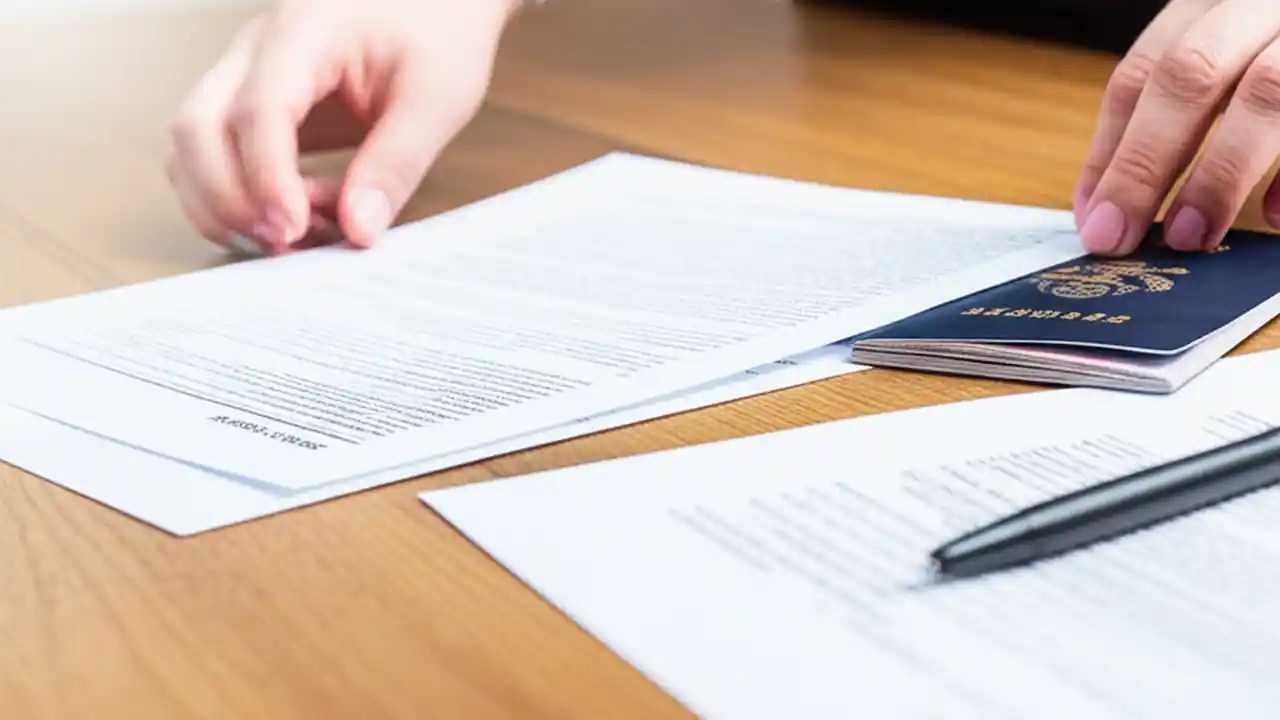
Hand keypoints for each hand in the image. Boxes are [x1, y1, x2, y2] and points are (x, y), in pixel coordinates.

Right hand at [167, 0, 521, 254]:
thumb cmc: (439, 29)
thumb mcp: (438, 97)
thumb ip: (397, 163)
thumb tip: (358, 230)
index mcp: (304, 33)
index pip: (258, 110)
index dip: (267, 179)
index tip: (294, 230)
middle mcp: (256, 50)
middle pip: (197, 129)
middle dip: (230, 200)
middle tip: (291, 243)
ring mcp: (244, 75)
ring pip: (190, 148)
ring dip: (228, 206)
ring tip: (303, 236)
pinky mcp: (252, 105)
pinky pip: (215, 157)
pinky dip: (240, 198)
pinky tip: (303, 214)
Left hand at [1075, 0, 1279, 254]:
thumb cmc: (1278, 48)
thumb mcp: (1235, 46)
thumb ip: (1191, 105)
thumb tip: (1118, 197)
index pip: (1145, 70)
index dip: (1110, 148)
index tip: (1093, 214)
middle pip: (1191, 74)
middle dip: (1146, 163)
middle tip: (1120, 237)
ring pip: (1267, 91)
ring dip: (1221, 173)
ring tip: (1191, 235)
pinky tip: (1277, 216)